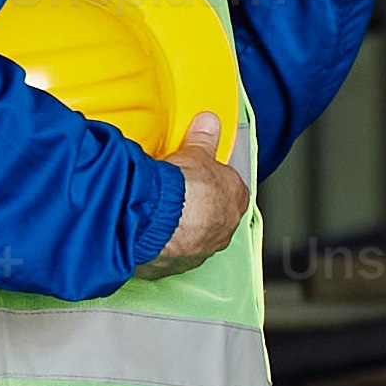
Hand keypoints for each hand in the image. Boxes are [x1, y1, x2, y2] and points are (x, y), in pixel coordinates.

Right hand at [142, 112, 249, 277]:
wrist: (160, 217)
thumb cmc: (184, 186)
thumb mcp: (195, 154)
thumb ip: (203, 138)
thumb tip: (210, 121)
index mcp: (236, 199)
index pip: (227, 189)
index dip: (208, 182)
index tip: (192, 179)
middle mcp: (226, 228)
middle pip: (211, 215)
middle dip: (194, 208)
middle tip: (172, 197)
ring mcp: (204, 249)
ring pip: (192, 237)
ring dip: (178, 228)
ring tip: (158, 216)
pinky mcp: (179, 264)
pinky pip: (171, 253)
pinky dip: (162, 244)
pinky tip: (149, 233)